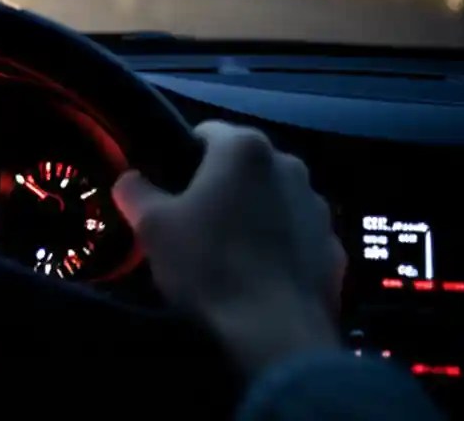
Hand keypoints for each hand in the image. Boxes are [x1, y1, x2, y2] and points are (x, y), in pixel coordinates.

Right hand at [112, 121, 344, 374]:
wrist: (275, 331)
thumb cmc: (209, 265)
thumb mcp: (153, 226)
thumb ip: (134, 191)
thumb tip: (130, 179)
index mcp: (243, 148)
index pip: (205, 132)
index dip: (182, 158)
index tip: (169, 191)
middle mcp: (288, 164)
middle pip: (242, 166)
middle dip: (220, 187)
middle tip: (194, 224)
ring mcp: (318, 206)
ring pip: (272, 199)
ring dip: (252, 214)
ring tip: (228, 254)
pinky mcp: (333, 245)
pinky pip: (296, 235)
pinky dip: (279, 246)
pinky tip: (259, 275)